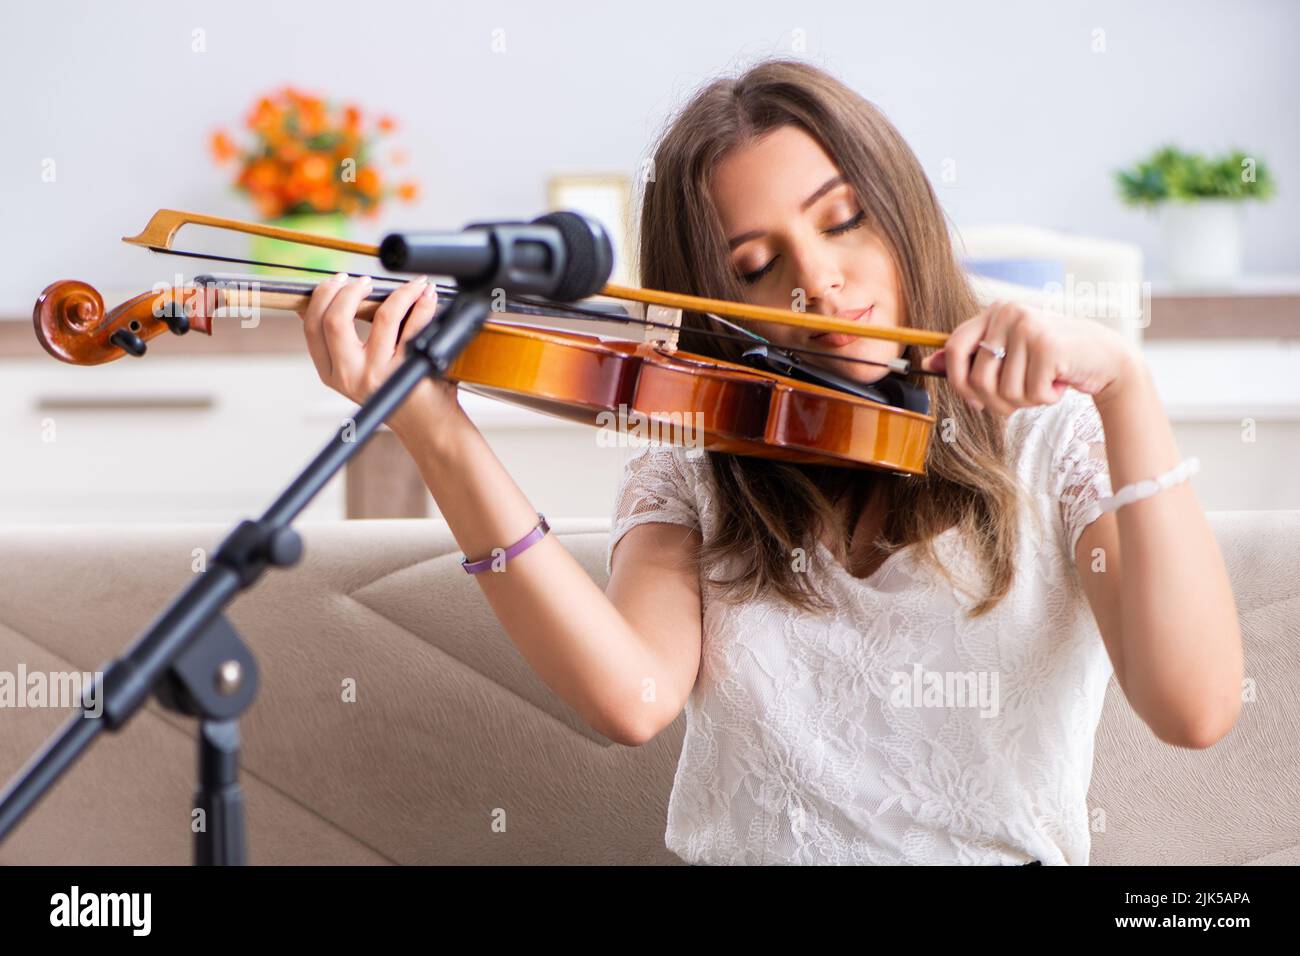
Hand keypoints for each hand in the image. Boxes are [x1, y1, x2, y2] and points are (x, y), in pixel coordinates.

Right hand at [298, 273, 460, 436]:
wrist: (428, 427)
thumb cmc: (396, 392)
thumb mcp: (357, 371)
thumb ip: (340, 342)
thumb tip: (323, 299)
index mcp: (332, 373)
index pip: (312, 327)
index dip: (322, 296)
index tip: (338, 280)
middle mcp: (350, 376)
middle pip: (334, 320)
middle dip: (349, 290)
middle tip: (365, 280)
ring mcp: (378, 375)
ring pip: (382, 318)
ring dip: (399, 293)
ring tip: (411, 285)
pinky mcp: (406, 372)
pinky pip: (414, 326)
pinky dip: (422, 304)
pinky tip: (426, 296)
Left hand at [918, 300, 1140, 414]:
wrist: (1105, 358)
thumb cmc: (1052, 360)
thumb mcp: (1010, 354)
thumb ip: (973, 357)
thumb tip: (930, 364)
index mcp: (994, 313)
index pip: (954, 347)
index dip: (957, 381)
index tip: (973, 400)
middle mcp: (1008, 313)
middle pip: (977, 379)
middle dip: (996, 401)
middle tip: (1019, 399)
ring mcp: (1028, 327)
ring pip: (1005, 391)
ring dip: (1025, 401)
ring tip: (1043, 385)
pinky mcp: (1048, 346)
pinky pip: (1031, 393)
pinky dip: (1045, 398)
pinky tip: (1058, 383)